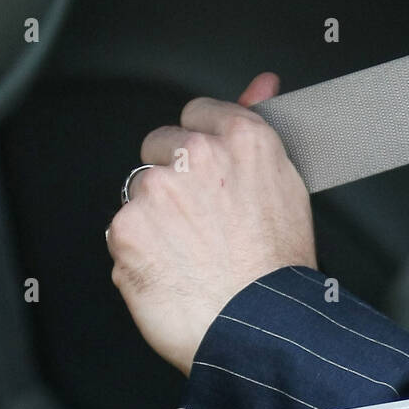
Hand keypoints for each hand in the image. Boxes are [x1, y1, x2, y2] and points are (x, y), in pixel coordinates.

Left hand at [107, 72, 316, 375]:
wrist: (256, 326)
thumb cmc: (278, 266)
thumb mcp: (286, 181)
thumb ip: (260, 122)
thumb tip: (261, 82)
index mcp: (243, 138)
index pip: (198, 112)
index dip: (201, 142)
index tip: (207, 168)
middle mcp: (198, 155)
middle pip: (162, 144)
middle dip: (172, 175)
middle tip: (200, 218)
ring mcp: (158, 189)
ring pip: (140, 190)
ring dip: (155, 215)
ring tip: (190, 251)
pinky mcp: (126, 228)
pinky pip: (123, 231)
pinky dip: (138, 252)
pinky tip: (171, 270)